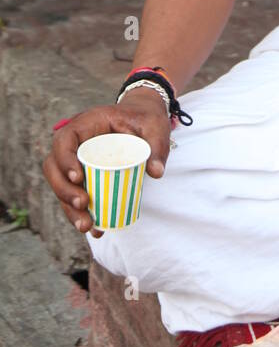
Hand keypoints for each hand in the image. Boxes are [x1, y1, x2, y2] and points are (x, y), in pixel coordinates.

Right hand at [43, 94, 170, 237]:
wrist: (144, 118)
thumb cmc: (146, 119)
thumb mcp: (155, 127)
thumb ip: (156, 146)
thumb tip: (156, 172)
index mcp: (88, 123)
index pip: (64, 140)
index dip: (64, 159)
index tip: (78, 177)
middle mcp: (77, 142)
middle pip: (54, 167)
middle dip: (64, 190)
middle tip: (83, 204)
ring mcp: (77, 159)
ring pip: (60, 185)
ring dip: (69, 208)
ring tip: (87, 225)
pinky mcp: (84, 175)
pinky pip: (74, 194)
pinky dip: (80, 213)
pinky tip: (94, 228)